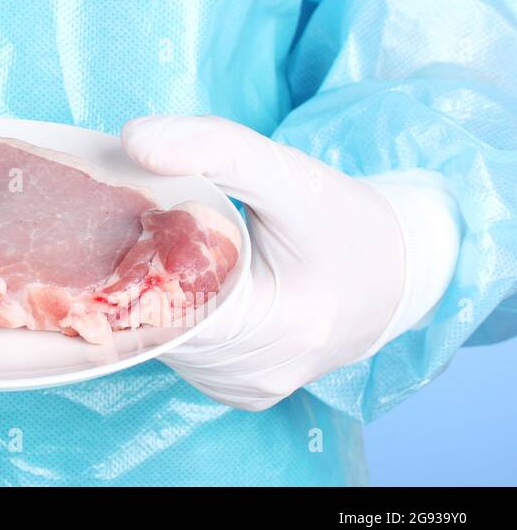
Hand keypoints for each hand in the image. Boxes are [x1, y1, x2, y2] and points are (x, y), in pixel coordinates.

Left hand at [121, 114, 407, 410]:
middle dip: (142, 271)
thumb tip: (135, 140)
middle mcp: (257, 374)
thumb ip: (214, 147)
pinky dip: (169, 314)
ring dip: (151, 294)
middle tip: (159, 226)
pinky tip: (188, 282)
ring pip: (158, 340)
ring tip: (176, 251)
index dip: (141, 257)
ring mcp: (243, 388)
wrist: (394, 272)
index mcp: (281, 328)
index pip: (165, 304)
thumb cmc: (341, 221)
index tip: (148, 218)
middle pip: (154, 323)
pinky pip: (177, 352)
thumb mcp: (289, 172)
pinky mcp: (237, 390)